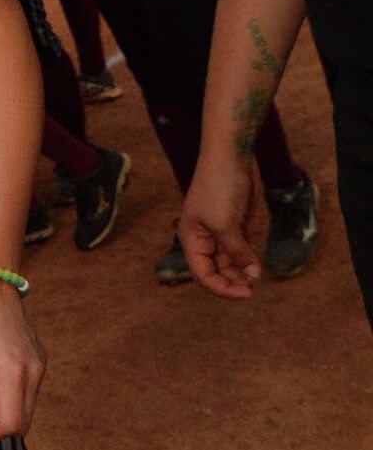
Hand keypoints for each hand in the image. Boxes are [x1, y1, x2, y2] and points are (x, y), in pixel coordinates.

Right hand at [179, 160, 260, 298]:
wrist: (230, 156)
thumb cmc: (219, 188)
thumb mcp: (227, 225)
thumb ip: (239, 253)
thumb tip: (253, 277)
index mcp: (192, 239)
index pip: (203, 274)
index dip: (222, 288)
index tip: (246, 293)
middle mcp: (203, 237)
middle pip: (216, 270)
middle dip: (233, 280)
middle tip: (254, 287)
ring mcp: (220, 230)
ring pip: (230, 261)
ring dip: (242, 270)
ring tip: (257, 276)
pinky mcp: (235, 222)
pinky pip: (240, 248)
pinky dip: (248, 256)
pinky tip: (257, 260)